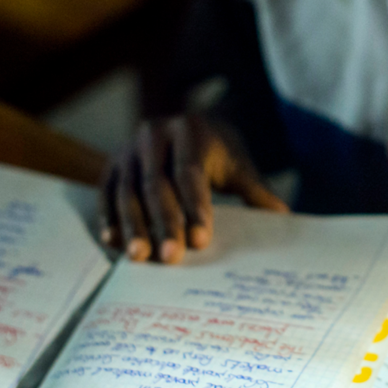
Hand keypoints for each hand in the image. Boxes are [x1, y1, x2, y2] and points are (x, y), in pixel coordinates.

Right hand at [100, 115, 288, 263]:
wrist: (179, 129)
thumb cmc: (214, 154)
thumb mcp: (236, 164)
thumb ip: (255, 191)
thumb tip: (282, 219)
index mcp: (190, 131)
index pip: (190, 173)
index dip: (195, 208)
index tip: (200, 240)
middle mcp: (154, 134)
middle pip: (156, 184)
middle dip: (164, 223)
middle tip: (171, 258)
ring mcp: (127, 148)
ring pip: (127, 191)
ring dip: (133, 226)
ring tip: (139, 256)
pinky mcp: (109, 164)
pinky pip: (105, 193)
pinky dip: (108, 218)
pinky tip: (113, 243)